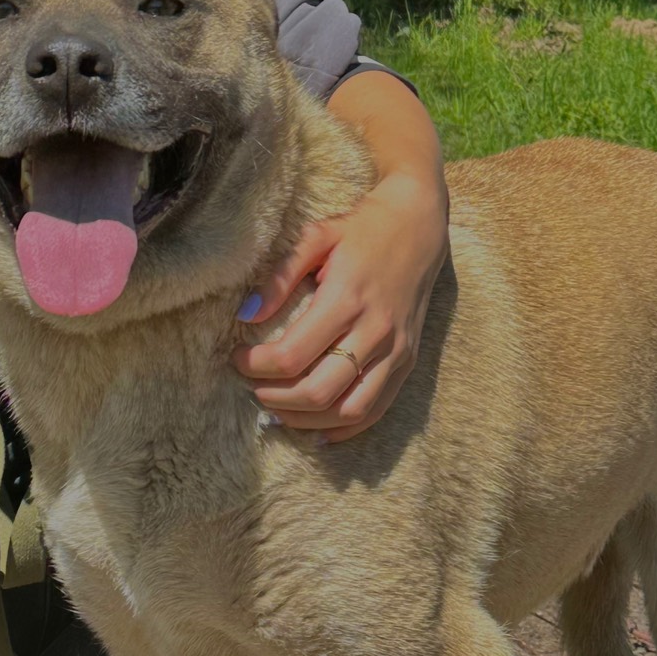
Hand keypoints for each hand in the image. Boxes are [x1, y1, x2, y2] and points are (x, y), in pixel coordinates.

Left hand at [230, 172, 448, 441]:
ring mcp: (397, 351)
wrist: (419, 226)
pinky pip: (376, 409)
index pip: (293, 354)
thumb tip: (246, 315)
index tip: (237, 358)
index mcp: (347, 299)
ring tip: (278, 409)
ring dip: (306, 419)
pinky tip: (318, 429)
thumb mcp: (316, 237)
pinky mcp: (408, 362)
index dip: (256, 366)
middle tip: (253, 387)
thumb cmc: (362, 230)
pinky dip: (345, 428)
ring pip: (349, 410)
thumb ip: (280, 276)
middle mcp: (375, 331)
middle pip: (318, 391)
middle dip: (275, 398)